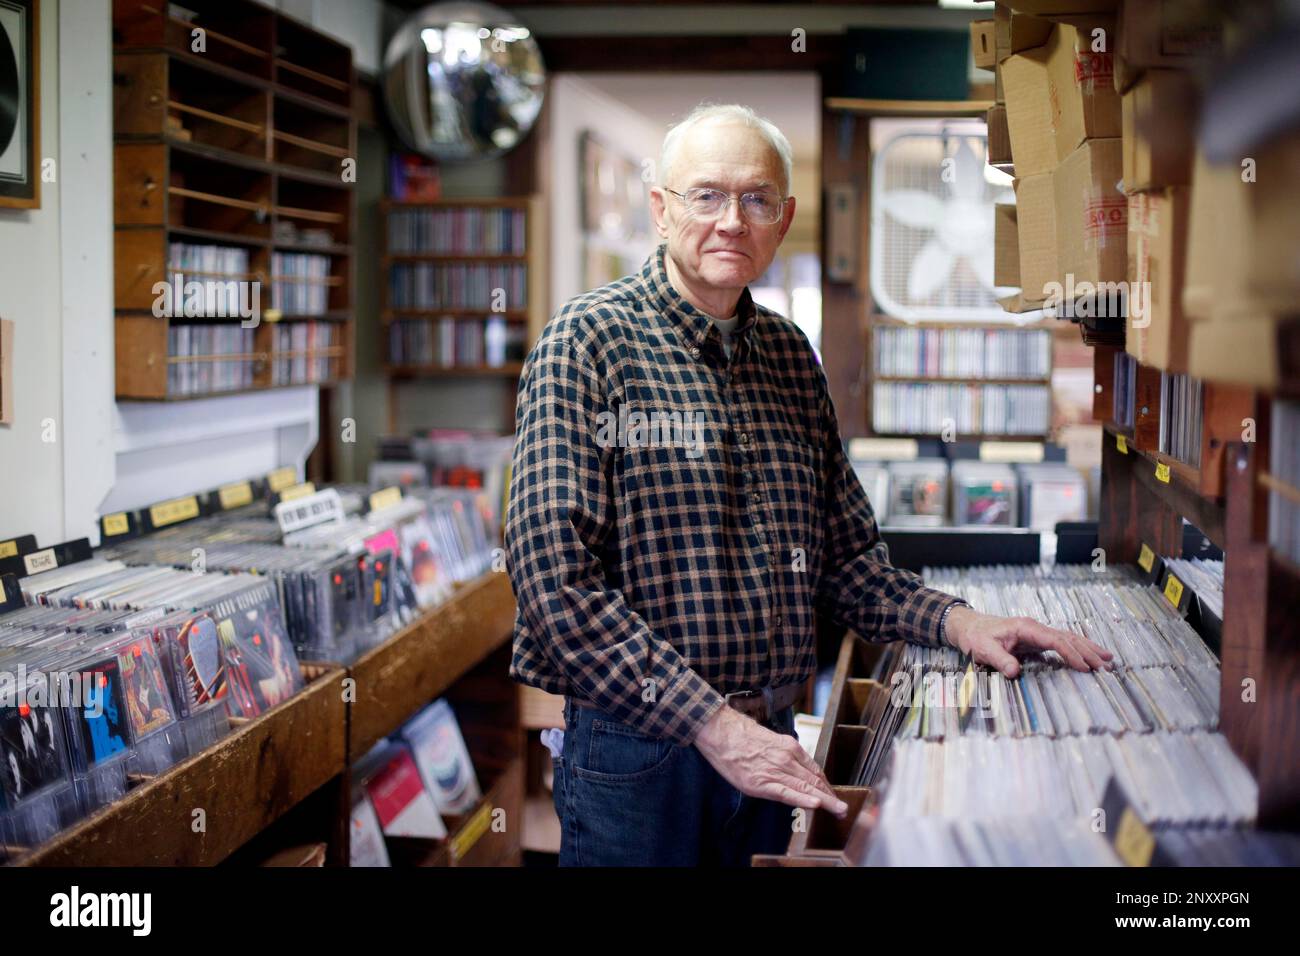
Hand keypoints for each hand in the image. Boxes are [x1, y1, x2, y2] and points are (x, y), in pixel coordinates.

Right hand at [694, 706, 848, 816]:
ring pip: (805, 788)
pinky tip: (816, 805)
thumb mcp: (770, 740)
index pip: (814, 770)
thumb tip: (794, 769)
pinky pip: (786, 793)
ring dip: (825, 801)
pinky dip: (802, 800)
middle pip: (814, 780)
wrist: (720, 732)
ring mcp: (775, 771)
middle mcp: (786, 758)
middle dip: (830, 796)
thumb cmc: (741, 735)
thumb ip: (784, 754)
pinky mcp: (761, 783)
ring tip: (838, 810)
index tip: (833, 795)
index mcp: (790, 747)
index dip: (825, 785)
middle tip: (843, 808)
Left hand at [942, 605, 1113, 678]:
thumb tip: (1014, 672)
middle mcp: (1035, 627)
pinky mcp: (1037, 639)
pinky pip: (1062, 643)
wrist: (969, 626)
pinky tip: (1089, 656)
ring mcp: (1037, 632)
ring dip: (1088, 649)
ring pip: (1068, 638)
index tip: (1085, 667)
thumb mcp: (983, 649)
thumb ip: (999, 660)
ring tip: (1108, 659)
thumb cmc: (976, 637)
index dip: (1071, 654)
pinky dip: (1077, 649)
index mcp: (1025, 627)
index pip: (1055, 640)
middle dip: (1088, 651)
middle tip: (1106, 666)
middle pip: (1068, 637)